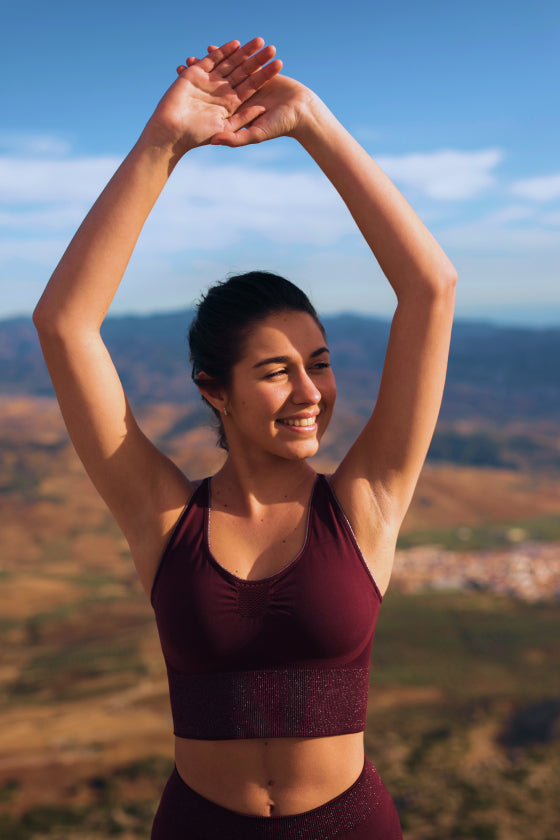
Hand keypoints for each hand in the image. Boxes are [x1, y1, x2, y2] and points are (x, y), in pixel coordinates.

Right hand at [144, 38, 281, 154]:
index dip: (264, 75)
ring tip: (259, 41)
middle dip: (257, 60)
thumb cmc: (197, 136)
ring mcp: (209, 81)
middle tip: (272, 48)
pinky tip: (236, 44)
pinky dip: (223, 51)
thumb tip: (262, 109)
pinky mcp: (195, 73)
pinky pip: (212, 60)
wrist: (172, 131)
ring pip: (230, 63)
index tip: (278, 65)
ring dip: (244, 52)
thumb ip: (244, 119)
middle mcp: (221, 91)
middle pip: (243, 72)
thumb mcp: (226, 128)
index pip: (251, 86)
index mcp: (230, 104)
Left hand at [181, 47, 316, 147]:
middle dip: (198, 78)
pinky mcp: (255, 73)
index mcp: (234, 114)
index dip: (195, 100)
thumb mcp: (254, 135)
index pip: (210, 106)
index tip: (178, 93)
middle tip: (181, 67)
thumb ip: (234, 138)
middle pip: (214, 88)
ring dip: (210, 65)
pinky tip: (213, 47)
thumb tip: (213, 141)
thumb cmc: (279, 126)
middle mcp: (238, 100)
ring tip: (194, 55)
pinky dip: (226, 56)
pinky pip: (238, 62)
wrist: (301, 110)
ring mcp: (246, 86)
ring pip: (224, 74)